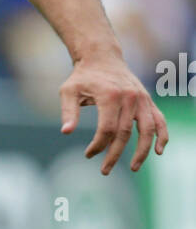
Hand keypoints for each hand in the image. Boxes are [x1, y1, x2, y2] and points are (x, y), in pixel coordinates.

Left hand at [59, 53, 168, 173]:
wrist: (102, 57)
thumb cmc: (82, 77)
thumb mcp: (68, 91)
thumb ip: (68, 111)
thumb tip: (66, 132)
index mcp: (110, 95)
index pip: (107, 129)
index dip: (98, 146)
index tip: (88, 155)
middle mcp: (129, 97)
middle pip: (125, 133)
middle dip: (114, 154)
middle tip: (104, 171)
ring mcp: (141, 99)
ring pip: (147, 130)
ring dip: (142, 151)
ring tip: (134, 168)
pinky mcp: (148, 100)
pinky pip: (159, 120)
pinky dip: (162, 136)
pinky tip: (159, 151)